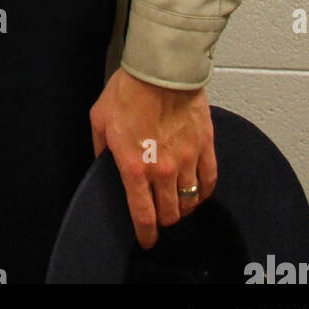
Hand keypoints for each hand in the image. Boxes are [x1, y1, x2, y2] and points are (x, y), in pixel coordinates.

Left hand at [89, 67, 216, 248]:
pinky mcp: (205, 147)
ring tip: (176, 204)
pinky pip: (209, 182)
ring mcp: (187, 160)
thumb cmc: (128, 90)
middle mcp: (162, 170)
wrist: (160, 69)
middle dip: (164, 220)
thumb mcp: (99, 118)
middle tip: (159, 216)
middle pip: (169, 213)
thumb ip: (101, 148)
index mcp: (134, 167)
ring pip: (190, 202)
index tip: (146, 239)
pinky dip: (204, 192)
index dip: (146, 234)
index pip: (143, 216)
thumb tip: (103, 163)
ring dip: (182, 207)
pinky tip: (197, 191)